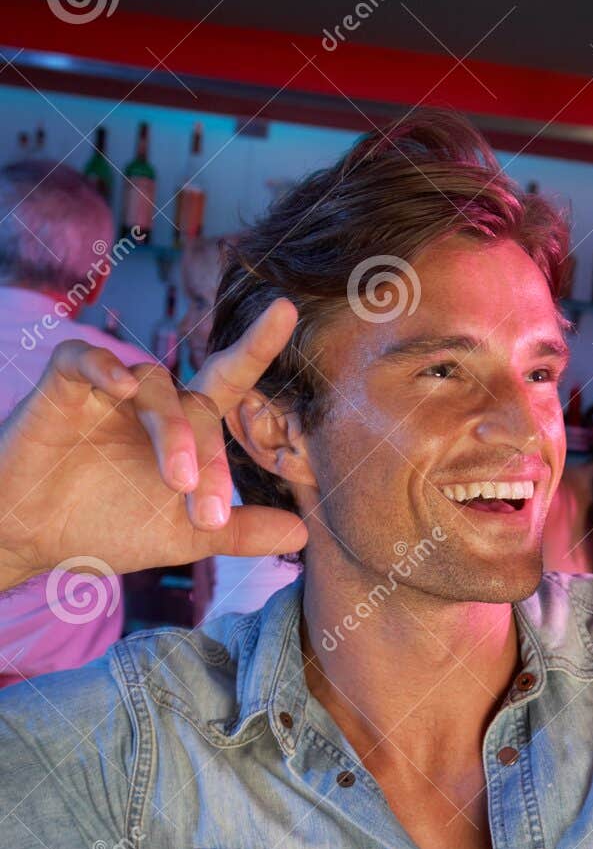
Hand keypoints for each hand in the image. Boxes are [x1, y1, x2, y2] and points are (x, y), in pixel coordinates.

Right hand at [0, 297, 307, 588]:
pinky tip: (120, 385)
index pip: (229, 380)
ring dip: (172, 434)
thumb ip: (240, 532)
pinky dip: (105, 366)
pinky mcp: (63, 384)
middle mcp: (152, 399)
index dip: (257, 344)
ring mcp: (108, 387)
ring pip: (155, 386)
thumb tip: (302, 535)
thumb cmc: (107, 527)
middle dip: (209, 459)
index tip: (287, 309)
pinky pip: (86, 358)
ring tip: (175, 483)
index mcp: (185, 425)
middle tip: (207, 513)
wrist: (34, 538)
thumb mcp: (184, 539)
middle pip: (198, 403)